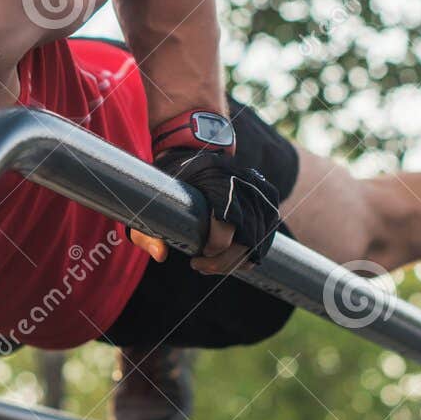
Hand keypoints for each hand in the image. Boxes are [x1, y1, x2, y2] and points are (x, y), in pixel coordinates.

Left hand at [132, 148, 281, 274]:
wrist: (195, 153)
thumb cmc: (174, 180)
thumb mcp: (156, 202)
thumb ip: (150, 229)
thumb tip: (160, 256)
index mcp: (219, 182)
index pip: (226, 226)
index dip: (213, 248)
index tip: (195, 257)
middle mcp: (245, 186)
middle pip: (244, 240)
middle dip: (222, 262)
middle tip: (199, 266)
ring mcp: (261, 193)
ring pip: (257, 243)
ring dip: (235, 262)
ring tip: (211, 264)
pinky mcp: (269, 200)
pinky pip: (266, 237)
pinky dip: (250, 254)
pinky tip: (231, 260)